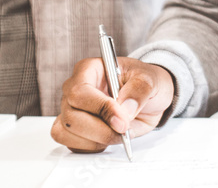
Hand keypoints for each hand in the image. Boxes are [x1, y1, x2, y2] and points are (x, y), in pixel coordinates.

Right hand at [51, 57, 175, 152]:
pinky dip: (92, 147)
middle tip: (125, 129)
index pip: (80, 92)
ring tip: (118, 133)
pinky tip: (108, 138)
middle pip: (71, 116)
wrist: (148, 99)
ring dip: (97, 139)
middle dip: (101, 129)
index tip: (122, 119)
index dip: (100, 108)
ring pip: (68, 132)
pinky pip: (73, 144)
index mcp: (89, 70)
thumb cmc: (143, 83)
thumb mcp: (148, 79)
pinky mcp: (74, 130)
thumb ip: (138, 91)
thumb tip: (125, 110)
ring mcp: (71, 110)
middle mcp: (74, 89)